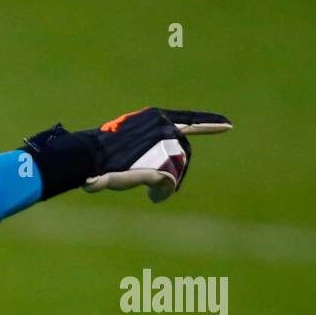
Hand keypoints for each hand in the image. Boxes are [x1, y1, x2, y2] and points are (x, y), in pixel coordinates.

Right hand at [82, 107, 232, 201]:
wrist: (88, 156)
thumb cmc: (96, 152)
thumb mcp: (123, 140)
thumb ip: (140, 145)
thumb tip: (133, 169)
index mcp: (156, 116)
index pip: (188, 120)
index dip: (209, 122)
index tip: (228, 125)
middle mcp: (165, 125)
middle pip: (184, 151)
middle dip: (180, 169)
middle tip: (169, 186)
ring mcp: (165, 142)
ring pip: (178, 167)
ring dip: (169, 182)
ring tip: (154, 193)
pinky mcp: (163, 161)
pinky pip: (172, 180)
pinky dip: (164, 192)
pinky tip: (154, 197)